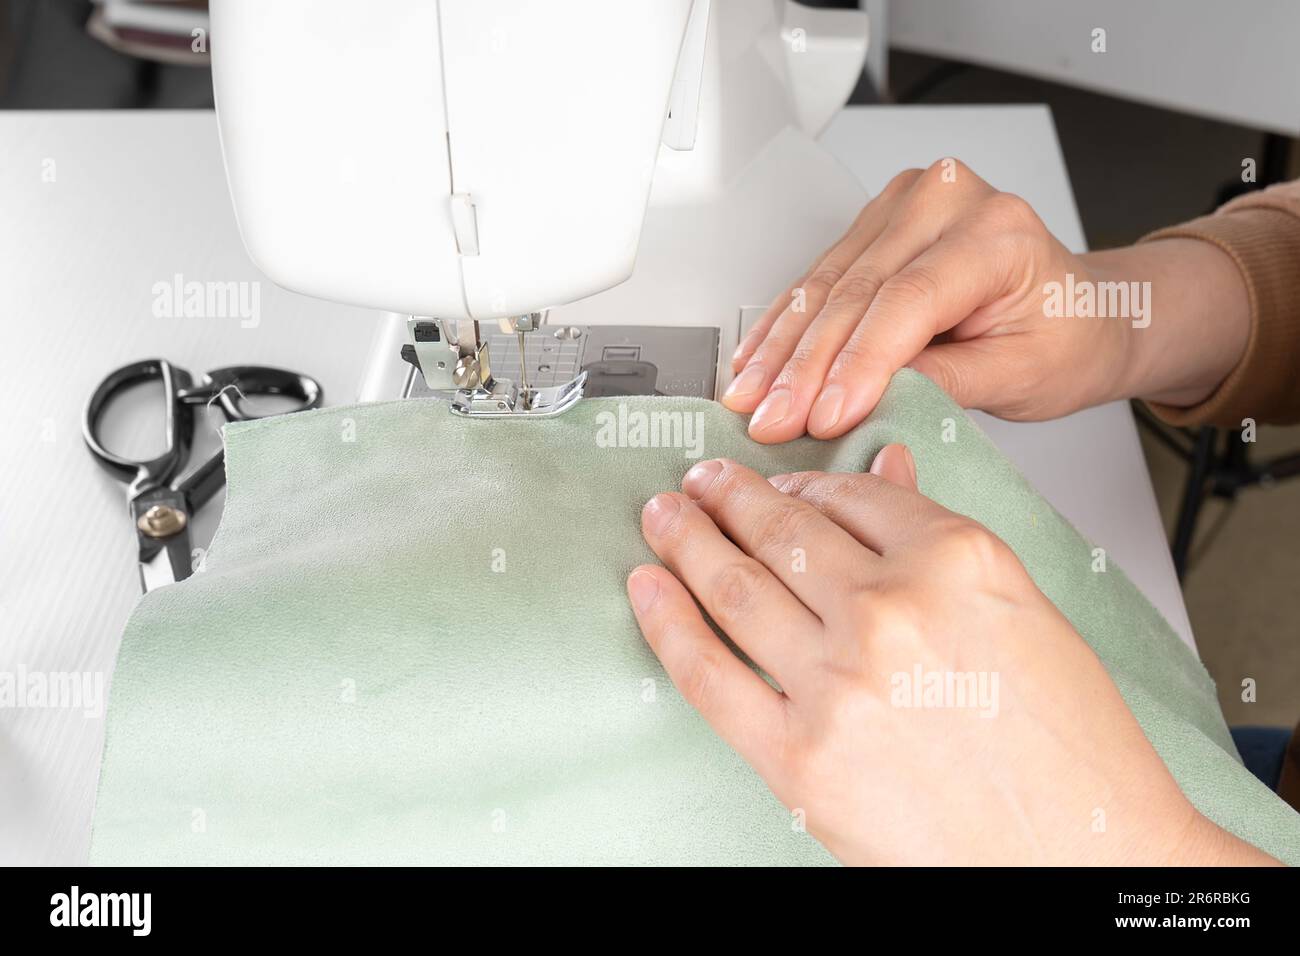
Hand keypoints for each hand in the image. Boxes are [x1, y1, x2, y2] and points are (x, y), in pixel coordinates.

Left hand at [626, 446, 1274, 864]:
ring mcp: (839, 681)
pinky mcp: (798, 753)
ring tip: (664, 517)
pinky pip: (710, 673)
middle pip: (783, 530)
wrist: (1081, 857)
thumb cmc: (1071, 749)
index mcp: (958, 561)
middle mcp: (892, 608)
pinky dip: (669, 623)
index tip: (777, 482)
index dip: (803, 482)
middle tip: (701, 481)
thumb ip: (941, 538)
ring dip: (688, 539)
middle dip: (730, 497)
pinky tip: (648, 588)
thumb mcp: (1021, 613)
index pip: (852, 495)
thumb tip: (886, 474)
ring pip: (736, 586)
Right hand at [724, 159, 1250, 441]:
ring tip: (749, 400)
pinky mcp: (877, 221)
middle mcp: (948, 201)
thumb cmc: (1067, 338)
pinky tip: (756, 360)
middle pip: (855, 291)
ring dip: (781, 349)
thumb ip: (943, 383)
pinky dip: (786, 325)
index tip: (821, 417)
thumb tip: (862, 402)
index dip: (856, 364)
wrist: (1084, 312)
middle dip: (803, 368)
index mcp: (998, 231)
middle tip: (768, 421)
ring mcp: (908, 203)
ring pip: (825, 284)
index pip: (907, 301)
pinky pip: (820, 276)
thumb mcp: (1021, 376)